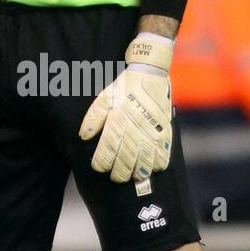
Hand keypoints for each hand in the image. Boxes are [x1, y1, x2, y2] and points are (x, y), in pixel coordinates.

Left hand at [79, 33, 173, 182]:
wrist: (150, 72)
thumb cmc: (124, 87)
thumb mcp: (105, 97)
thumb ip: (94, 118)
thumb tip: (84, 137)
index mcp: (118, 118)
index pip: (108, 147)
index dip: (102, 162)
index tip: (99, 168)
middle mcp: (135, 125)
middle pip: (127, 157)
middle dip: (120, 172)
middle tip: (116, 178)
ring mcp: (152, 128)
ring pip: (146, 158)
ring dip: (139, 171)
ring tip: (133, 177)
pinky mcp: (165, 128)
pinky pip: (164, 151)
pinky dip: (159, 163)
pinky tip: (153, 168)